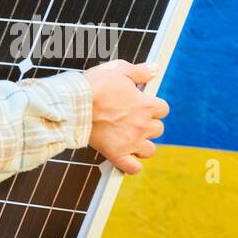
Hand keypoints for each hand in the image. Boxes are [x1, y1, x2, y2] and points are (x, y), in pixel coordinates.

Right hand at [82, 59, 168, 174]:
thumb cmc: (94, 86)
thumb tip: (154, 69)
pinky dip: (132, 166)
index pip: (163, 109)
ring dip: (143, 145)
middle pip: (158, 130)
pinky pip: (133, 168)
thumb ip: (139, 71)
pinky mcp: (117, 154)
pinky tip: (126, 158)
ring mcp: (131, 141)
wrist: (74, 104)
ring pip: (150, 150)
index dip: (153, 106)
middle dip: (148, 125)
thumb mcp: (118, 69)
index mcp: (145, 105)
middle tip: (133, 120)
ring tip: (130, 139)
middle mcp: (142, 125)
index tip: (143, 105)